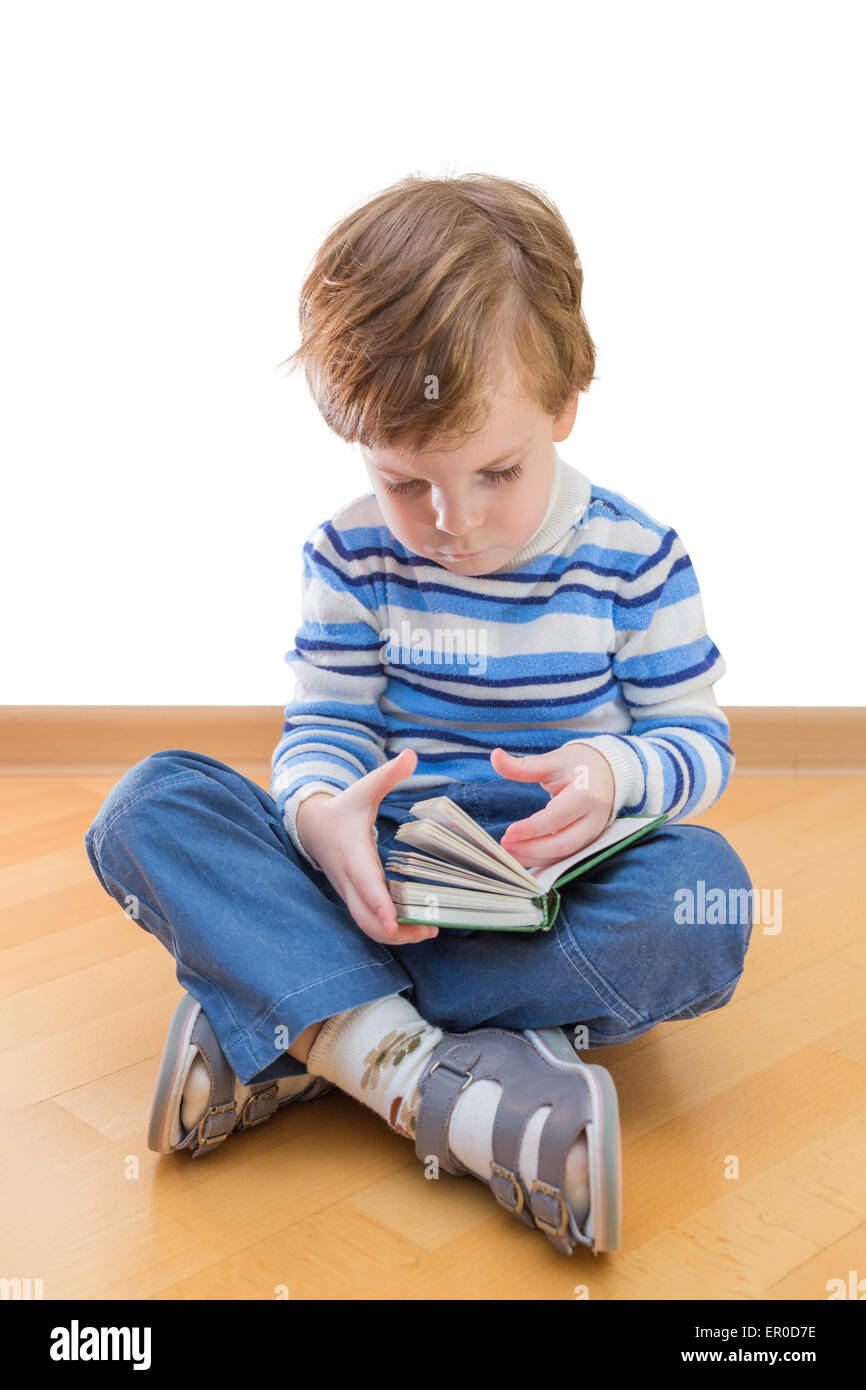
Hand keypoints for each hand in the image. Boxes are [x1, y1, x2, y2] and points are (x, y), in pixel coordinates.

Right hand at [295, 749, 438, 945]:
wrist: (313, 826)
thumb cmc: (344, 807)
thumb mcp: (365, 788)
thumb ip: (389, 774)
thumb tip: (412, 755)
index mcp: (353, 853)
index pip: (365, 883)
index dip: (380, 903)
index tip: (394, 921)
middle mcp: (349, 878)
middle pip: (366, 917)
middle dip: (395, 931)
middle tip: (429, 931)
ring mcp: (349, 892)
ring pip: (366, 925)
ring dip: (395, 936)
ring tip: (429, 932)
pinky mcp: (353, 899)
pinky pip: (368, 922)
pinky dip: (390, 931)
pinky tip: (417, 929)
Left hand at [490, 744, 615, 867]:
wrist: (609, 772)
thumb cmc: (580, 765)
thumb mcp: (553, 761)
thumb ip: (523, 766)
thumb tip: (495, 757)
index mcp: (586, 795)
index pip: (556, 818)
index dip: (531, 829)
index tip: (509, 832)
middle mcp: (593, 818)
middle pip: (563, 843)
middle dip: (532, 849)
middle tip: (505, 845)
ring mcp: (593, 833)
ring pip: (564, 855)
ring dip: (535, 858)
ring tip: (509, 853)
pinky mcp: (588, 841)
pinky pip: (566, 856)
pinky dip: (544, 859)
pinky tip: (523, 856)